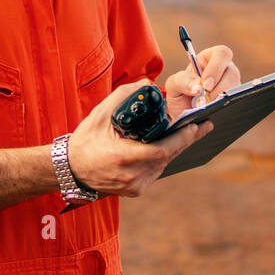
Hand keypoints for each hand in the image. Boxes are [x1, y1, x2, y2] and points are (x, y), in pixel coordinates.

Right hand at [67, 80, 212, 198]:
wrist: (71, 169)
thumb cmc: (85, 141)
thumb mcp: (100, 115)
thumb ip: (123, 96)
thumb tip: (145, 84)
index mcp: (125, 158)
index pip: (164, 149)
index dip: (182, 138)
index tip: (196, 126)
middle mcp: (132, 176)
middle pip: (169, 158)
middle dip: (186, 140)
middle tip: (203, 126)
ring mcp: (135, 186)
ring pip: (164, 166)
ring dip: (176, 149)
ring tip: (189, 133)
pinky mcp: (135, 190)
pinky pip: (156, 172)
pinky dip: (163, 159)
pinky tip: (169, 146)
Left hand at [163, 45, 240, 120]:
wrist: (182, 114)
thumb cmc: (180, 93)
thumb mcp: (174, 84)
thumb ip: (182, 81)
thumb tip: (197, 87)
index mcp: (211, 59)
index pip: (222, 53)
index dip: (216, 68)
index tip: (205, 85)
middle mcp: (225, 71)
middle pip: (232, 74)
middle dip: (217, 90)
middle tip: (203, 102)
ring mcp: (232, 87)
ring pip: (235, 91)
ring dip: (219, 102)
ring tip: (204, 109)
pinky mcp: (234, 102)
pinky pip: (236, 105)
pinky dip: (223, 111)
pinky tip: (211, 115)